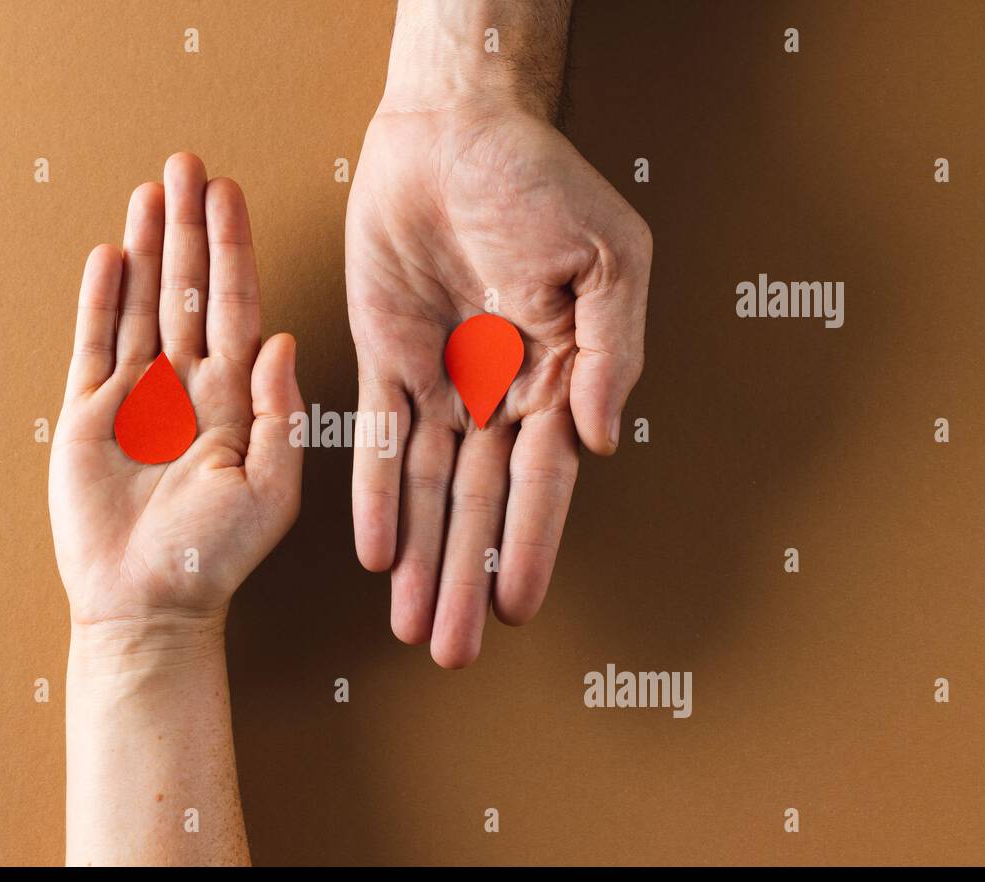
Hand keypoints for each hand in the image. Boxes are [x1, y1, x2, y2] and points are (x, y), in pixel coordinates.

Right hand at [49, 153, 303, 649]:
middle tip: (188, 164)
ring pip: (142, 303)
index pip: (238, 307)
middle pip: (189, 289)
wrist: (149, 602)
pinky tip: (107, 255)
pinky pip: (94, 343)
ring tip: (150, 191)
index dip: (235, 250)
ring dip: (146, 247)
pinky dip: (99, 300)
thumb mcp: (270, 489)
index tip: (231, 195)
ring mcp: (137, 397)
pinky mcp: (88, 414)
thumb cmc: (217, 558)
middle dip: (190, 228)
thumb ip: (281, 415)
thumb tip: (283, 340)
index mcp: (237, 401)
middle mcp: (189, 387)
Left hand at [346, 100, 650, 667]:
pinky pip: (373, 435)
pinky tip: (373, 550)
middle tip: (451, 651)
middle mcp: (499, 390)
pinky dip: (372, 491)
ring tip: (411, 626)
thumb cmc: (543, 180)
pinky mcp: (382, 355)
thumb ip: (613, 352)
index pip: (541, 481)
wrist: (457, 126)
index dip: (527, 546)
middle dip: (463, 578)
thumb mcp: (610, 257)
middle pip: (477, 503)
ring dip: (418, 557)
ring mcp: (438, 377)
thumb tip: (602, 443)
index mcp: (561, 374)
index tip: (514, 609)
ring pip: (424, 486)